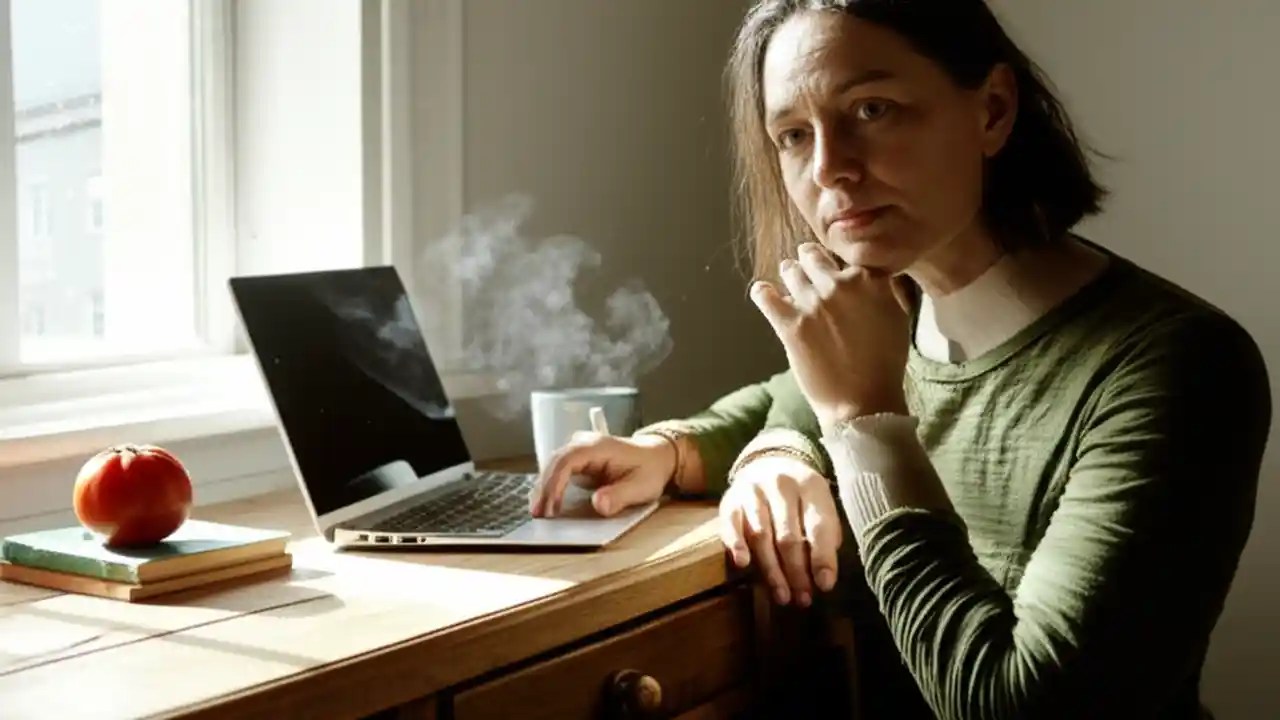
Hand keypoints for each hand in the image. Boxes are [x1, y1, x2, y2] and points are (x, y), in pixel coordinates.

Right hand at [529, 433, 675, 517]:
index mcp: (599, 447)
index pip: (568, 461)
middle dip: (544, 488)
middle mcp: (584, 444)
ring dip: (543, 488)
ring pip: (553, 466)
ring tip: (537, 512)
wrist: (656, 457)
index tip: (553, 506)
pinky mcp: (578, 461)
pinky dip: (550, 487)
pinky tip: (545, 503)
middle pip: (555, 463)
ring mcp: (579, 450)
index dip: (556, 484)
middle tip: (538, 514)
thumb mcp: (642, 487)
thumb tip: (597, 505)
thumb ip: (620, 496)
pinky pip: (558, 471)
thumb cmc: (649, 470)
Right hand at [719, 455, 841, 606]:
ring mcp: (753, 490)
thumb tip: (823, 579)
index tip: (824, 586)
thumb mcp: (820, 507)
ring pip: (762, 535)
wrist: (769, 462)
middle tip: (802, 599)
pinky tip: (743, 564)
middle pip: (789, 536)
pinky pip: (731, 524)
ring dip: (772, 570)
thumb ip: (825, 538)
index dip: (822, 558)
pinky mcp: (730, 499)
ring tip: (782, 596)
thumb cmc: (801, 497)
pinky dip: (736, 543)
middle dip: (797, 572)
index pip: (818, 526)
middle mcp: (781, 485)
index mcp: (810, 486)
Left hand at [750, 242, 911, 428]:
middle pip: (815, 256)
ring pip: (791, 270)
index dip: (838, 259)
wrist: (863, 402)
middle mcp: (840, 285)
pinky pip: (765, 296)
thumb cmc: (884, 364)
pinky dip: (763, 292)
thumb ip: (883, 288)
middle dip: (810, 261)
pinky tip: (764, 293)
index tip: (835, 265)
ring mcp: (813, 304)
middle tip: (808, 268)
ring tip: (790, 282)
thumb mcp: (897, 317)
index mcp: (870, 281)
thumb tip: (870, 272)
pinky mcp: (790, 324)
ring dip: (790, 274)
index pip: (847, 253)